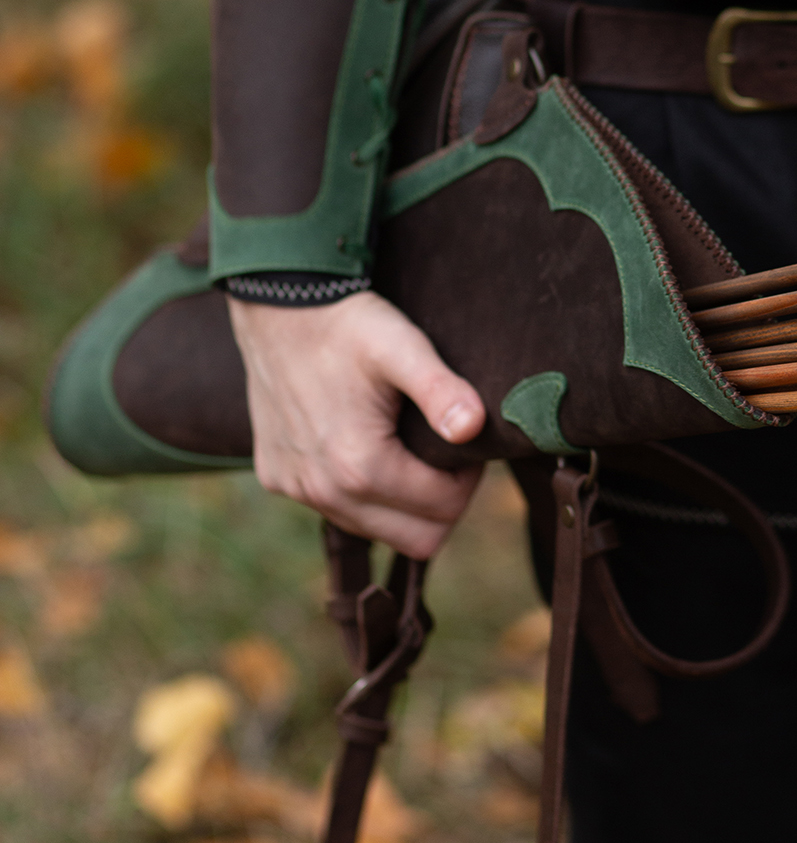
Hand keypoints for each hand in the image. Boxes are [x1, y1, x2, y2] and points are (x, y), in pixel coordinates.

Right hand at [228, 290, 485, 557]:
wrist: (277, 303)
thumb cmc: (348, 323)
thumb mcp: (402, 347)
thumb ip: (440, 390)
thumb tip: (474, 427)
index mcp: (360, 466)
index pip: (444, 510)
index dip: (467, 479)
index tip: (463, 440)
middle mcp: (323, 491)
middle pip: (416, 540)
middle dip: (441, 502)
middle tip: (443, 452)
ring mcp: (295, 489)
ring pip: (375, 530)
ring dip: (402, 503)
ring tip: (407, 448)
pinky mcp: (276, 478)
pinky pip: (335, 511)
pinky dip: (360, 494)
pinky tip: (364, 447)